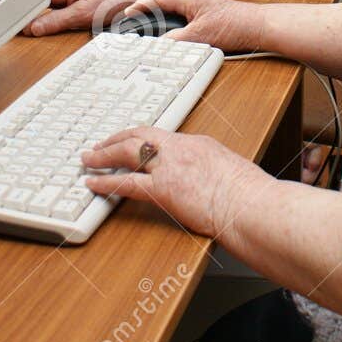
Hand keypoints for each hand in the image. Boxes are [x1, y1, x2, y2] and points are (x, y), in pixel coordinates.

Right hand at [24, 0, 154, 35]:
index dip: (23, 10)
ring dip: (33, 15)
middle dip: (25, 14)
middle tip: (17, 29)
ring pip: (37, 3)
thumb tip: (33, 28)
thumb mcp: (83, 15)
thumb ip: (56, 21)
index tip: (17, 25)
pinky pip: (46, 6)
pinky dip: (42, 16)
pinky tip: (40, 23)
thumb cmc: (109, 1)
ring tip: (27, 27)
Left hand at [82, 127, 269, 236]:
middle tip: (100, 144)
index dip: (141, 138)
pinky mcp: (163, 189)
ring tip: (88, 158)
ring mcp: (170, 167)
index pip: (162, 137)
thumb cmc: (251, 197)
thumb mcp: (233, 174)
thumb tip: (213, 183)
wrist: (252, 206)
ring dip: (104, 154)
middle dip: (117, 138)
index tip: (130, 142)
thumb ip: (215, 174)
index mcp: (200, 144)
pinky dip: (106, 181)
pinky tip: (93, 183)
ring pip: (128, 152)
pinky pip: (126, 182)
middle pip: (140, 135)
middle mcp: (181, 149)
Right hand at [122, 0, 267, 52]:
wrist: (258, 27)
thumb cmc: (236, 26)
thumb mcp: (201, 36)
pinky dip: (174, 16)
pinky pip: (185, 10)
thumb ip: (177, 40)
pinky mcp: (209, 12)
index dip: (142, 5)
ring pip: (175, 2)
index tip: (129, 13)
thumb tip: (159, 45)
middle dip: (149, 4)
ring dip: (162, 9)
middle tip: (135, 15)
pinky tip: (173, 27)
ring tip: (149, 20)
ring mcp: (203, 3)